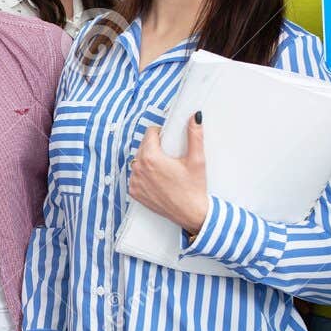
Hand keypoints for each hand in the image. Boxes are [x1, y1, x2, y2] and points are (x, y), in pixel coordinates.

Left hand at [127, 114, 209, 236]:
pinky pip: (135, 175)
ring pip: (138, 160)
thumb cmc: (194, 188)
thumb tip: (195, 117)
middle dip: (155, 146)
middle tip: (169, 154)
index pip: (149, 133)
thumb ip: (195, 135)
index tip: (168, 139)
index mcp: (151, 158)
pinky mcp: (134, 192)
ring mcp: (134, 182)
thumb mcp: (197, 159)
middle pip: (143, 146)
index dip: (160, 133)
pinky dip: (144, 174)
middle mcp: (138, 169)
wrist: (191, 214)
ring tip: (164, 166)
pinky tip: (157, 178)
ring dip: (148, 159)